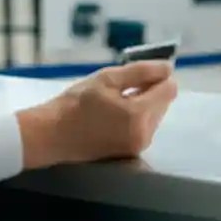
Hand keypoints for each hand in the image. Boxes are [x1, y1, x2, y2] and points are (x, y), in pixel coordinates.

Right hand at [16, 60, 177, 169]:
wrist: (52, 135)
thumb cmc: (75, 104)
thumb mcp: (106, 78)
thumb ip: (141, 71)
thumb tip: (168, 68)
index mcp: (139, 114)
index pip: (169, 89)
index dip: (160, 75)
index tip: (142, 71)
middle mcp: (145, 134)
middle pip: (164, 103)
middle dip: (150, 90)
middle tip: (122, 85)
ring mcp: (138, 146)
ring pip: (155, 115)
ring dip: (144, 104)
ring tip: (115, 100)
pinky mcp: (131, 153)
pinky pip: (145, 128)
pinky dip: (137, 117)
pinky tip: (115, 114)